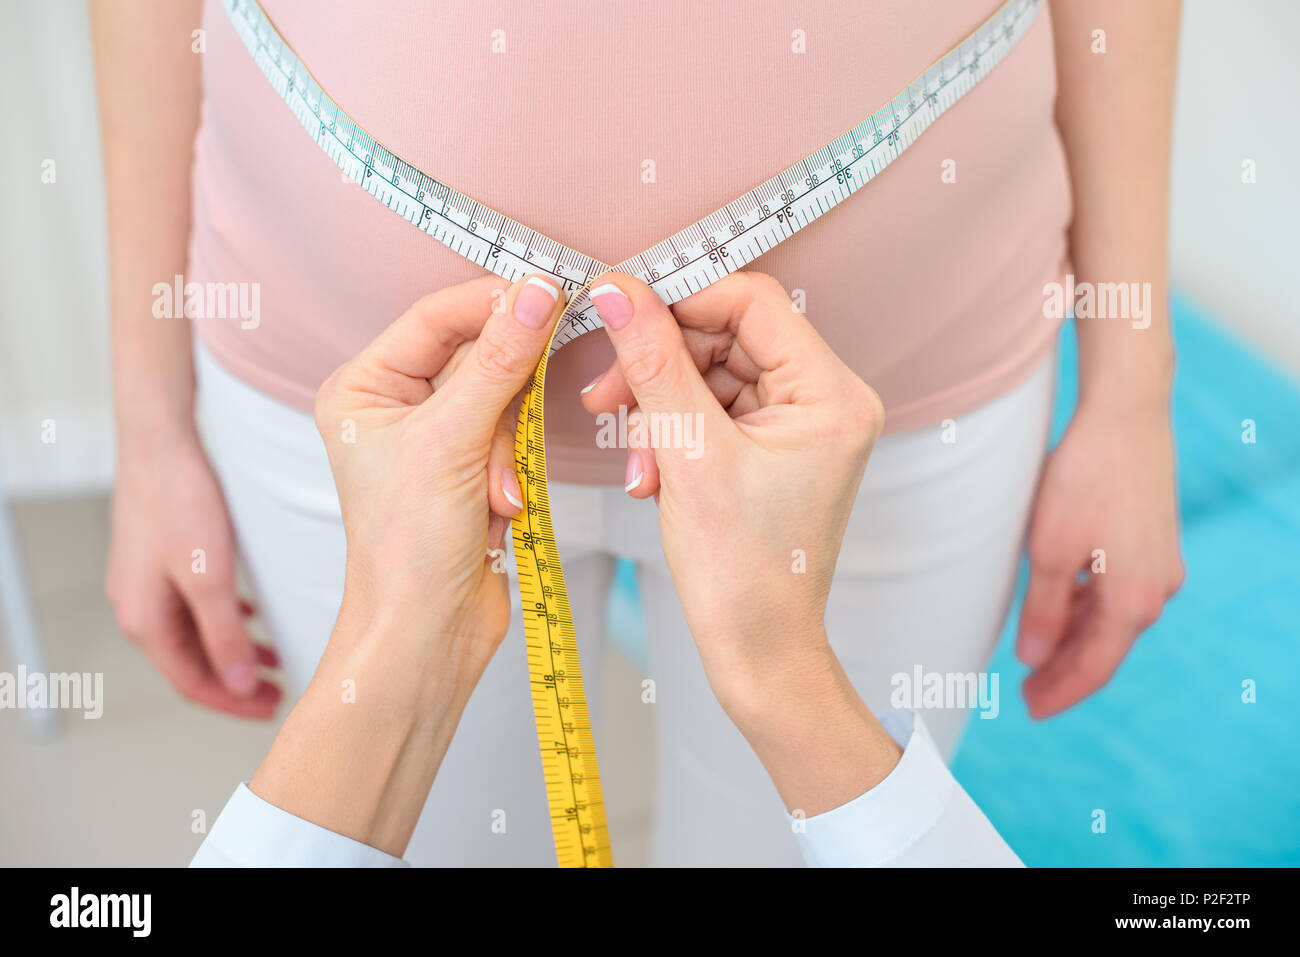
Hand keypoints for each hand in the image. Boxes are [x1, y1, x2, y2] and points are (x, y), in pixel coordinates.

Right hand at [107, 435, 280, 717]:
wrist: (160, 443)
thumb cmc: (181, 502)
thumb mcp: (211, 577)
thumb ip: (225, 636)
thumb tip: (241, 684)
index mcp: (145, 621)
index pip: (191, 683)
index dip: (234, 703)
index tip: (273, 710)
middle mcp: (140, 608)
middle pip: (192, 664)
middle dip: (237, 682)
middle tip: (280, 694)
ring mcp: (148, 585)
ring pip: (196, 635)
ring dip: (235, 653)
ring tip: (276, 663)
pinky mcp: (162, 562)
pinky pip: (196, 608)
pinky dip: (226, 622)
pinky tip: (253, 619)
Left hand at [313, 274, 567, 669]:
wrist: (428, 635)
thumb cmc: (407, 550)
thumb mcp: (452, 441)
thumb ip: (499, 362)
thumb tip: (537, 294)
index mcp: (363, 387)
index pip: (436, 317)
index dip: (493, 303)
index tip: (551, 293)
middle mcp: (394, 406)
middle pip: (476, 356)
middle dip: (504, 399)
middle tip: (528, 409)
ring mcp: (436, 438)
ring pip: (504, 399)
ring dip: (511, 447)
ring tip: (499, 494)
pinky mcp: (472, 467)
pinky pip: (515, 436)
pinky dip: (517, 468)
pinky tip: (504, 507)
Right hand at [584, 272, 900, 812]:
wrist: (757, 650)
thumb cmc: (741, 571)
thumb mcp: (687, 454)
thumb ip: (653, 362)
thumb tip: (618, 290)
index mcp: (831, 394)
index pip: (751, 302)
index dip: (680, 300)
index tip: (619, 310)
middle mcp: (829, 400)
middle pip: (728, 336)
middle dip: (661, 364)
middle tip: (604, 393)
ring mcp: (804, 424)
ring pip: (714, 374)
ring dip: (661, 405)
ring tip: (635, 457)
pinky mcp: (777, 447)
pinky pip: (716, 410)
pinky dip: (676, 432)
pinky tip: (651, 474)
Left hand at [1016, 399, 1183, 717]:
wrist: (1125, 416)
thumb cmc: (1083, 479)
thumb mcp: (1049, 550)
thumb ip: (1043, 611)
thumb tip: (1035, 659)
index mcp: (1133, 601)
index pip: (1094, 667)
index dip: (1060, 692)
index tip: (1029, 709)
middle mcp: (1156, 590)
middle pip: (1105, 647)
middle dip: (1065, 671)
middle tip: (1026, 693)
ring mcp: (1159, 566)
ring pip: (1111, 619)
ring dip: (1075, 639)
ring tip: (1037, 657)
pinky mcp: (1152, 542)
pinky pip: (1117, 591)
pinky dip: (1087, 608)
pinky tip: (1061, 608)